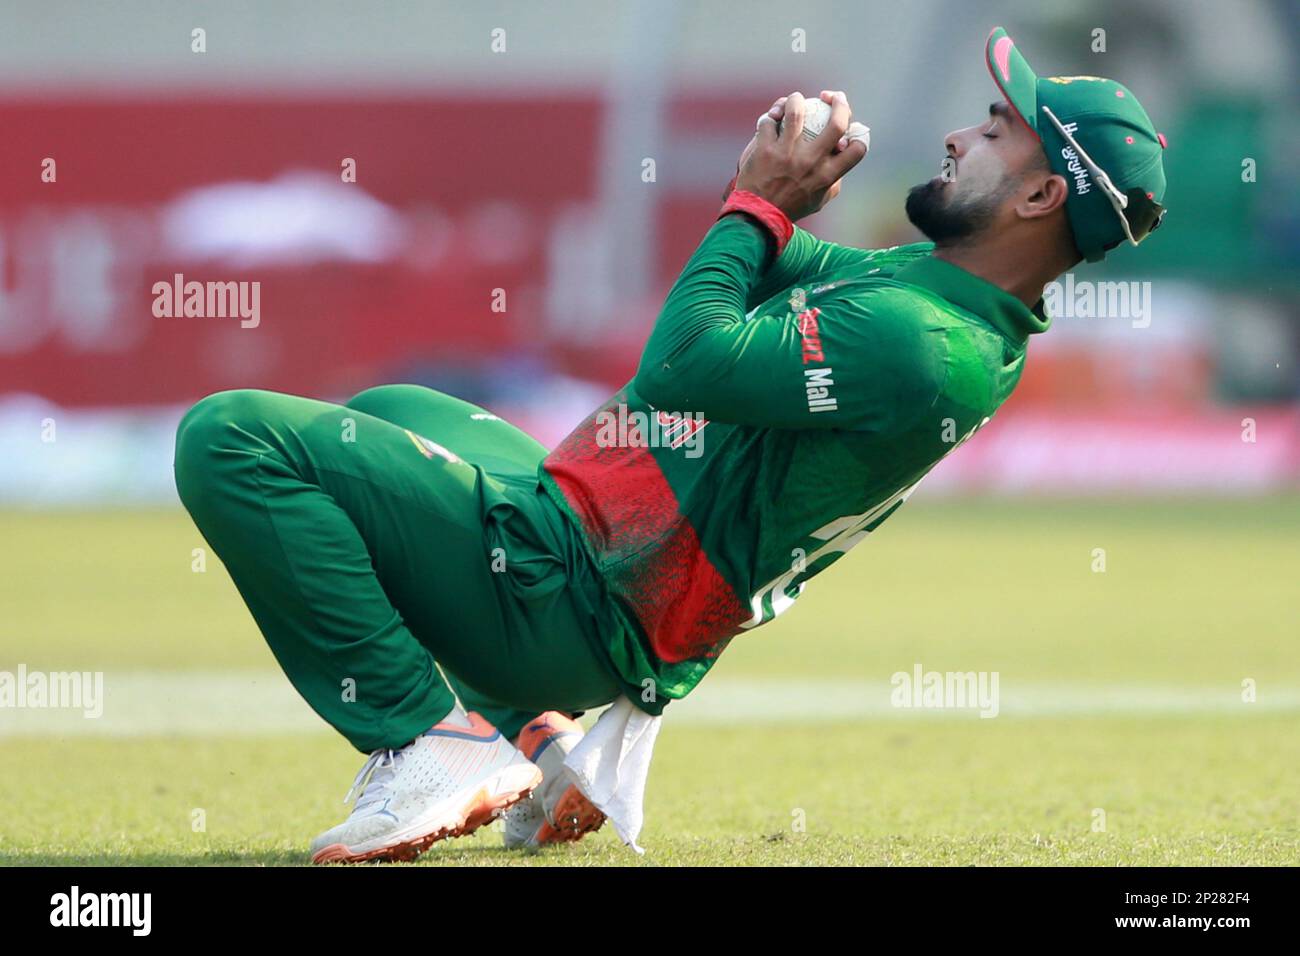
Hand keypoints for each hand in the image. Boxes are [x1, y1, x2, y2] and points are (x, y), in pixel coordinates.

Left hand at [733, 91, 867, 220]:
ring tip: (795, 100)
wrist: (756, 217)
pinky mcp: (765, 150)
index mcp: (827, 175)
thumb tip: (842, 160)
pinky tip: (772, 119)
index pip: (857, 149)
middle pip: (836, 123)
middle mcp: (811, 162)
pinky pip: (769, 121)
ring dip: (796, 100)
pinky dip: (770, 117)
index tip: (851, 130)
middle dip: (840, 103)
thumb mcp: (818, 202)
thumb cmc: (789, 209)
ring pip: (797, 111)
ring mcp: (787, 154)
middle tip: (832, 97)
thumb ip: (833, 182)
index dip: (859, 135)